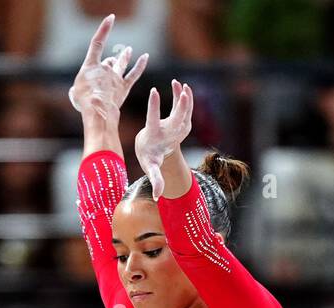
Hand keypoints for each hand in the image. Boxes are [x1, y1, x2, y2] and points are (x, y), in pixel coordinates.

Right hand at [67, 14, 148, 120]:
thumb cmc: (84, 101)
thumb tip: (84, 91)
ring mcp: (115, 77)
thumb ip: (79, 87)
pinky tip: (145, 57)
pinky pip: (134, 74)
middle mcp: (104, 68)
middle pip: (108, 62)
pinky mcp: (124, 87)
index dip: (104, 29)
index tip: (111, 19)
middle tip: (109, 66)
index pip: (97, 42)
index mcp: (90, 66)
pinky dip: (140, 65)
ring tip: (129, 50)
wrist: (97, 108)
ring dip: (124, 57)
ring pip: (121, 64)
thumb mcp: (75, 92)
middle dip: (109, 63)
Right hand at [135, 79, 192, 199]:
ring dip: (183, 97)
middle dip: (181, 106)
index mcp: (158, 137)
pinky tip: (179, 84)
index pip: (155, 120)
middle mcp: (170, 131)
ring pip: (183, 110)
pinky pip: (183, 107)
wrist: (162, 155)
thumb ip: (156, 179)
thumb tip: (157, 197)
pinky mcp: (180, 121)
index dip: (154, 106)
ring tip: (180, 83)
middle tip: (183, 92)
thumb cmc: (151, 158)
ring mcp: (178, 127)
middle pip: (178, 117)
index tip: (154, 91)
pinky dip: (182, 96)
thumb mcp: (150, 168)